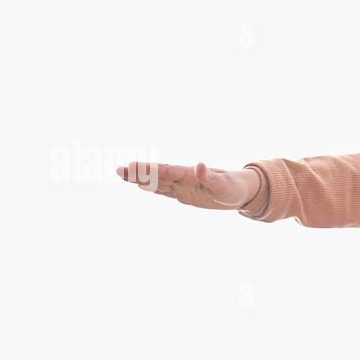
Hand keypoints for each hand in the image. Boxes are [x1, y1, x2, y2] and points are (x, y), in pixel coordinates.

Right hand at [115, 162, 262, 210]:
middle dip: (138, 173)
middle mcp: (183, 178)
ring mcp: (182, 186)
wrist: (240, 191)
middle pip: (157, 175)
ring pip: (157, 182)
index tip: (132, 166)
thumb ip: (209, 176)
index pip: (165, 171)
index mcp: (189, 174)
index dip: (149, 169)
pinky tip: (140, 185)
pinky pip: (165, 191)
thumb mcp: (223, 185)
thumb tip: (199, 165)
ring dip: (141, 179)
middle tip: (119, 170)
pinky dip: (152, 188)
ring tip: (122, 174)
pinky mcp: (184, 195)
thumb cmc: (233, 187)